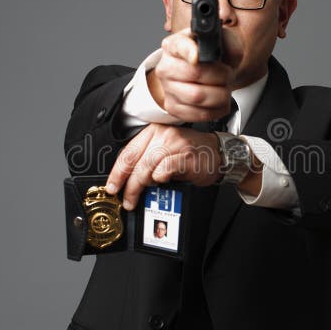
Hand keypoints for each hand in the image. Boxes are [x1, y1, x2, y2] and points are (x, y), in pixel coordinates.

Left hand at [105, 123, 221, 209]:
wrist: (218, 154)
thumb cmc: (191, 154)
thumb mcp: (165, 151)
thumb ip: (146, 161)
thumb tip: (125, 180)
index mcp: (154, 131)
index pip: (128, 152)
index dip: (116, 172)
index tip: (112, 186)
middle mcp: (163, 134)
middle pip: (135, 160)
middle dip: (126, 183)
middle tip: (126, 198)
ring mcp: (176, 144)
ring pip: (146, 166)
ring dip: (139, 185)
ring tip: (139, 197)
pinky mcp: (186, 156)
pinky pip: (164, 169)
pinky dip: (159, 178)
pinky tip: (160, 182)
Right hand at [148, 29, 234, 121]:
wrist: (201, 74)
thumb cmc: (209, 58)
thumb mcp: (221, 42)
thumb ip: (228, 43)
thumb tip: (230, 55)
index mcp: (175, 45)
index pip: (179, 46)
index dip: (189, 51)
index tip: (197, 56)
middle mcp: (166, 66)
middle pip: (195, 73)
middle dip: (221, 76)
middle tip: (228, 74)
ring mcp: (167, 89)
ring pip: (198, 97)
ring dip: (221, 94)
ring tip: (224, 88)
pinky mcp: (173, 108)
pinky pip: (199, 114)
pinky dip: (217, 109)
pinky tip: (219, 100)